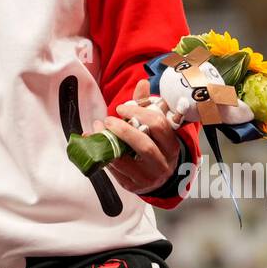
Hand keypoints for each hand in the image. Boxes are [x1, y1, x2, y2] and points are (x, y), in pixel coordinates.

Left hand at [90, 78, 183, 194]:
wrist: (159, 179)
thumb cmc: (155, 147)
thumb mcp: (155, 128)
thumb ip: (146, 105)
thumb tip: (142, 82)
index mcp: (172, 146)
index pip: (158, 125)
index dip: (138, 113)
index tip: (121, 108)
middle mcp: (162, 163)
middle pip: (143, 144)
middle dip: (123, 130)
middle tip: (108, 119)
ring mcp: (147, 177)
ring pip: (125, 160)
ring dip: (107, 143)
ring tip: (97, 129)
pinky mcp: (132, 185)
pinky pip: (114, 170)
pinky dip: (102, 155)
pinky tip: (94, 144)